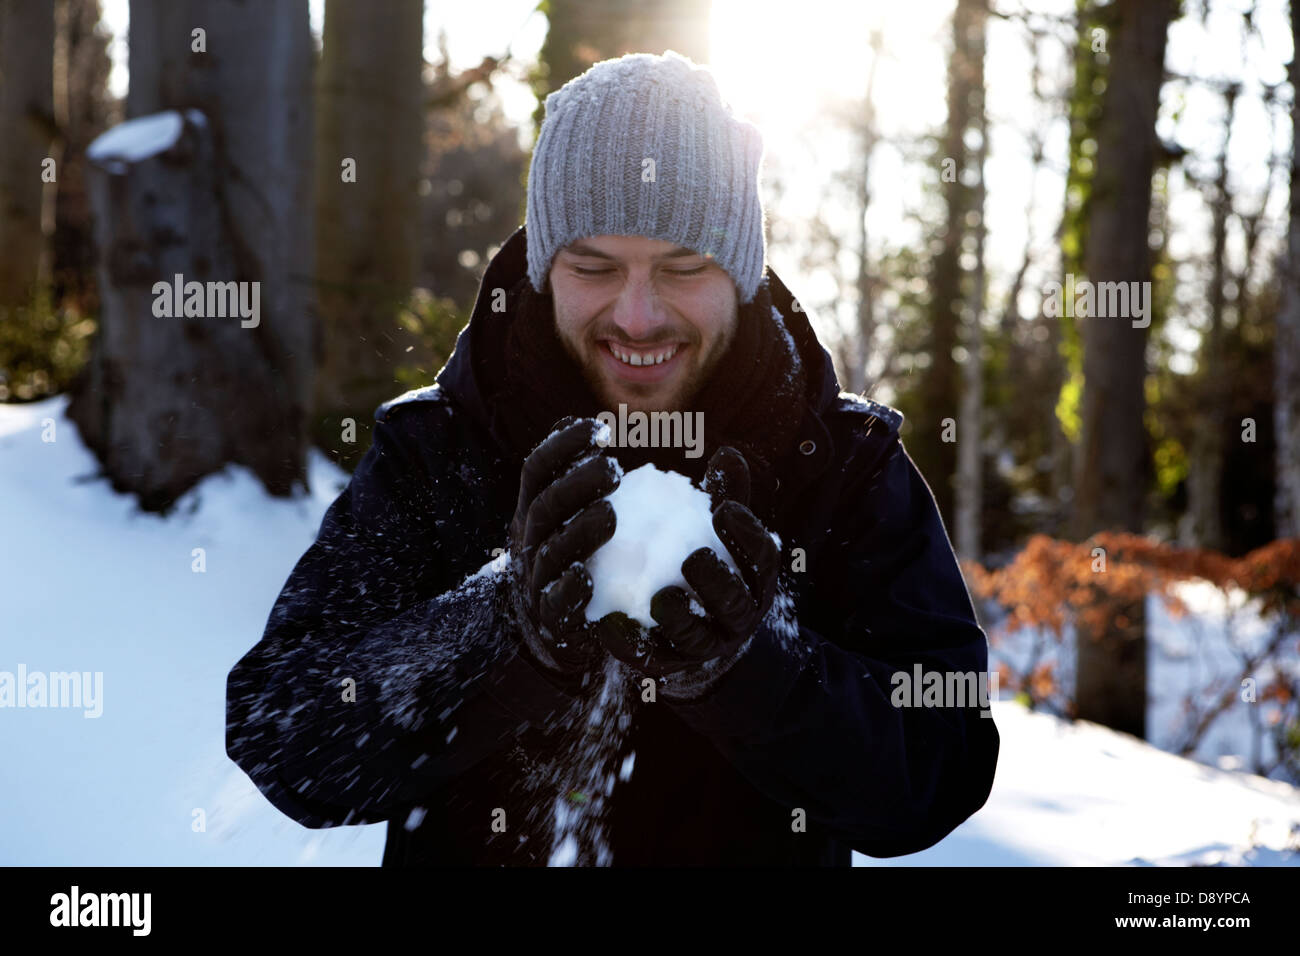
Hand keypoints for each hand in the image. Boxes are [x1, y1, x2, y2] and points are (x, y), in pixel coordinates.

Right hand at [506, 417, 619, 677]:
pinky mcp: (552, 622)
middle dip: (575, 484)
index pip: (536, 471)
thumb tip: (574, 420)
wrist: (546, 631)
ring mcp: (536, 582)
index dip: (560, 447)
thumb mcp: (564, 514)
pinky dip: (569, 590)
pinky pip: (556, 604)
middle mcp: (529, 542)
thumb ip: (570, 474)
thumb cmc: (568, 558)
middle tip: (612, 467)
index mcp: (533, 511)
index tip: (593, 428)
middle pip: (545, 507)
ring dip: (579, 532)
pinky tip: (587, 576)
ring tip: (610, 514)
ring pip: (551, 553)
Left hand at [597, 446, 779, 676]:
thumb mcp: (721, 529)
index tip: (723, 509)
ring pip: (698, 639)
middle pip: (734, 604)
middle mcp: (737, 615)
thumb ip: (726, 495)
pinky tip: (606, 623)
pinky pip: (652, 658)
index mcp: (754, 578)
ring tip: (660, 597)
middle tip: (693, 557)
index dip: (746, 535)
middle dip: (717, 583)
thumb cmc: (711, 558)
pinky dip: (631, 644)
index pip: (761, 557)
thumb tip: (727, 452)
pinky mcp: (670, 663)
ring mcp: (706, 643)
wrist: (702, 626)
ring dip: (680, 620)